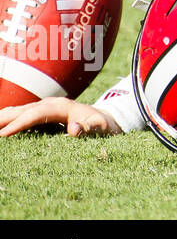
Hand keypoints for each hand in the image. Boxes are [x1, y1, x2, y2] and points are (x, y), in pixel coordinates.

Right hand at [0, 97, 121, 137]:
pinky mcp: (42, 111)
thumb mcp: (101, 127)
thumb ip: (89, 128)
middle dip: (4, 119)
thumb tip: (74, 130)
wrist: (105, 118)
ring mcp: (45, 106)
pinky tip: (0, 122)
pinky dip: (9, 117)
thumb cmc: (102, 125)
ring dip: (3, 117)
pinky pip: (22, 113)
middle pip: (23, 110)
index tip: (4, 135)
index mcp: (62, 107)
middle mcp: (51, 103)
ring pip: (20, 110)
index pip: (36, 115)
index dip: (20, 124)